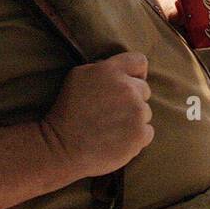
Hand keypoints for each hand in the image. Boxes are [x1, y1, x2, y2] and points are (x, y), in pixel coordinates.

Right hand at [39, 51, 153, 178]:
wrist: (62, 147)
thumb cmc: (67, 111)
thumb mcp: (78, 76)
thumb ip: (103, 68)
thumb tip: (120, 70)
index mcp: (111, 71)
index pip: (139, 61)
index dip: (135, 73)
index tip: (128, 83)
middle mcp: (128, 89)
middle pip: (144, 89)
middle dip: (132, 98)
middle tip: (111, 111)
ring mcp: (137, 112)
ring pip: (146, 112)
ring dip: (133, 118)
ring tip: (111, 127)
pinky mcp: (140, 134)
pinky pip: (147, 131)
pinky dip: (136, 136)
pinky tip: (118, 139)